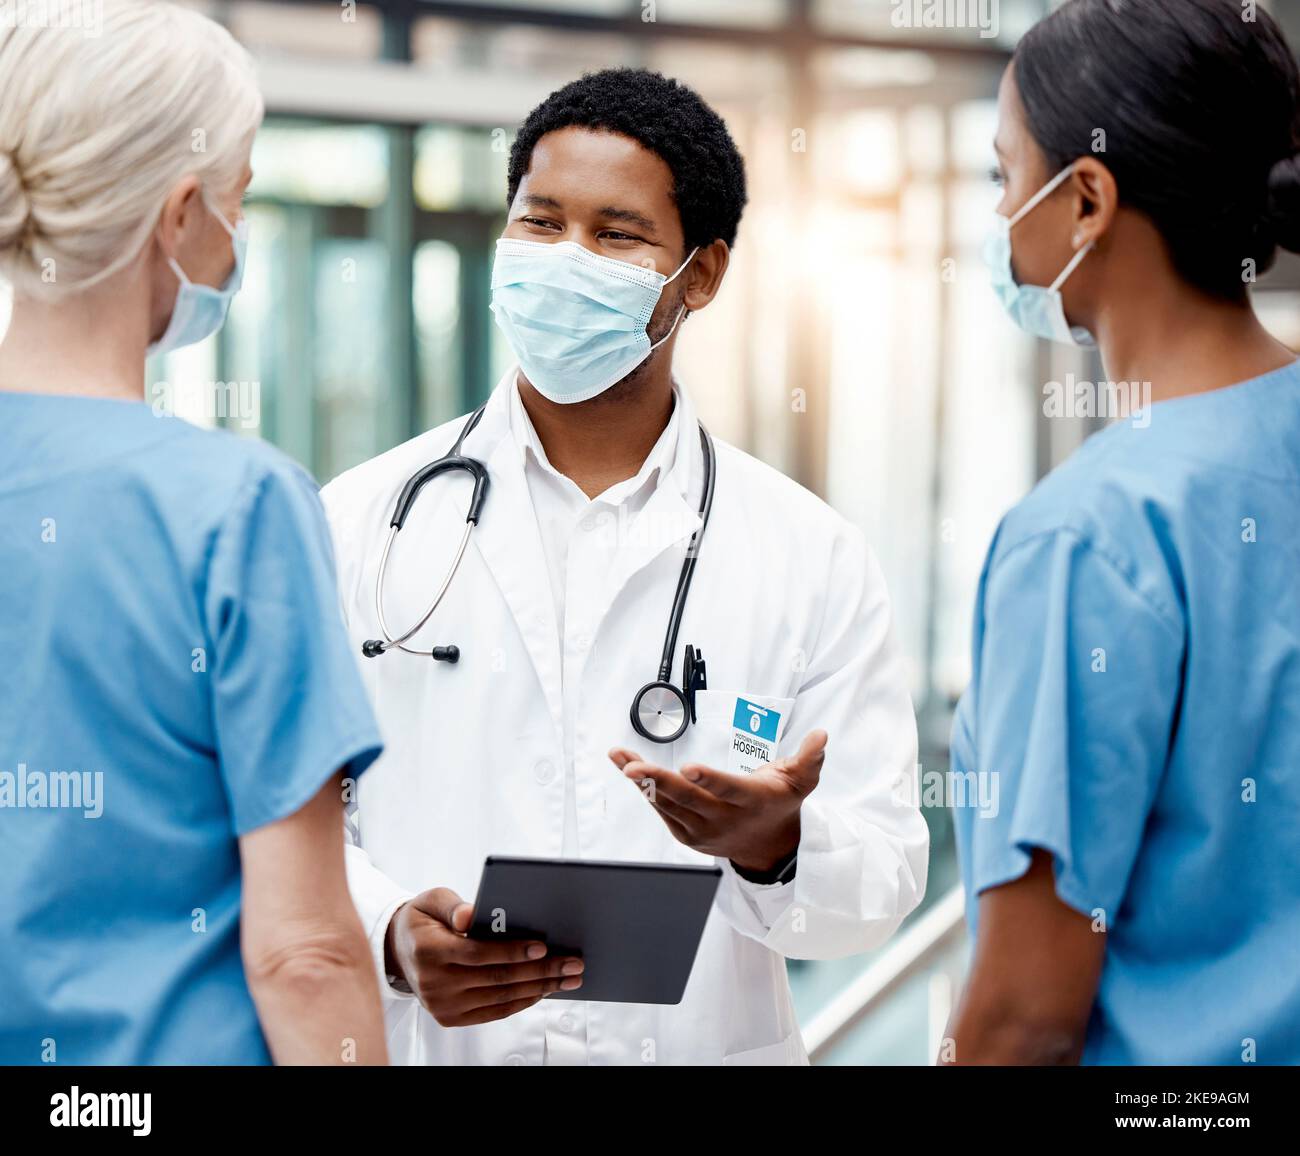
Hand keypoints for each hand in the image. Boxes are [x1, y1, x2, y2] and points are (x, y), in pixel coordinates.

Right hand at [385, 887, 582, 1026]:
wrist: (400, 950)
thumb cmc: (423, 920)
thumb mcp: (432, 900)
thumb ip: (453, 906)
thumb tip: (471, 916)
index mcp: (428, 950)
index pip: (478, 954)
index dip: (512, 951)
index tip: (543, 945)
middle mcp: (433, 983)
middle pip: (496, 979)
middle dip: (540, 971)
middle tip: (573, 964)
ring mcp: (442, 1005)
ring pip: (500, 999)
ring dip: (539, 989)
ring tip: (568, 978)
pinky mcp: (450, 1018)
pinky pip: (494, 1012)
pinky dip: (522, 1001)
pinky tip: (544, 990)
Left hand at [608, 730, 826, 873]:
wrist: (768, 847)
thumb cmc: (780, 803)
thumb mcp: (801, 781)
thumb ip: (809, 757)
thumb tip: (821, 735)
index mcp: (752, 802)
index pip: (729, 790)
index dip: (709, 779)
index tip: (689, 767)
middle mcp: (725, 819)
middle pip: (688, 798)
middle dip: (658, 781)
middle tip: (633, 766)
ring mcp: (703, 830)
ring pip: (668, 803)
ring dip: (642, 781)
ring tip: (620, 759)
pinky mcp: (687, 833)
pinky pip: (662, 809)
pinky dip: (645, 790)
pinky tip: (628, 769)